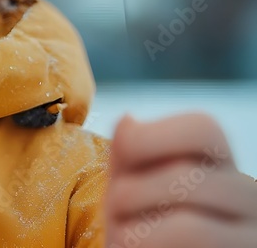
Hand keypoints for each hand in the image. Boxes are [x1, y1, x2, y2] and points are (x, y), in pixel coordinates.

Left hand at [106, 113, 256, 246]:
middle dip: (127, 195)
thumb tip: (128, 122)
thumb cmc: (143, 230)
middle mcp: (250, 199)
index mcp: (223, 168)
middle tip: (115, 218)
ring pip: (190, 227)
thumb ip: (128, 156)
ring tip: (125, 242)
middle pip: (184, 177)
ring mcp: (251, 239)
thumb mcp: (131, 189)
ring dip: (136, 235)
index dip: (151, 138)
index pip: (203, 128)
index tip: (124, 158)